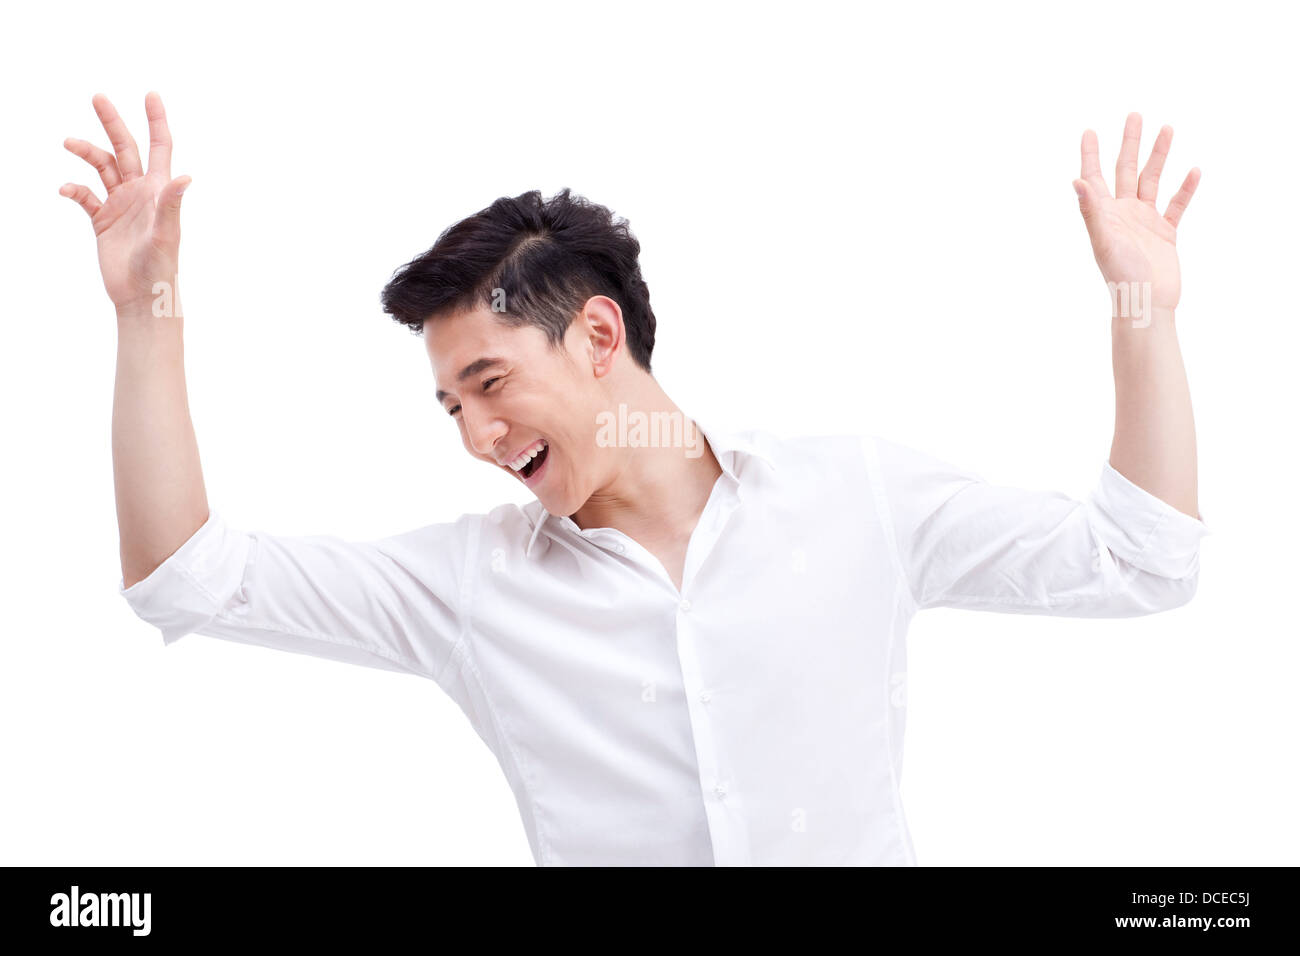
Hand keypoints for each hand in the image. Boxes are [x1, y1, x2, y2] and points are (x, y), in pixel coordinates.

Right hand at [59, 92, 190, 314]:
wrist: (141, 297)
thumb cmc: (161, 268)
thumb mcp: (167, 233)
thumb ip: (172, 203)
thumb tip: (185, 176)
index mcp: (159, 190)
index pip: (159, 147)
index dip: (156, 121)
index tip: (150, 94)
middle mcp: (140, 193)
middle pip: (125, 149)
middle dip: (113, 122)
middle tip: (98, 96)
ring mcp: (120, 205)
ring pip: (102, 167)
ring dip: (86, 152)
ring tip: (68, 141)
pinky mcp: (102, 221)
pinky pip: (85, 196)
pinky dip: (74, 188)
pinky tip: (66, 189)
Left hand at [1073, 112, 1199, 313]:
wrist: (1146, 302)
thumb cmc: (1120, 275)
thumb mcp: (1103, 239)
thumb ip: (1091, 209)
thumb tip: (1076, 180)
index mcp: (1103, 214)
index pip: (1094, 177)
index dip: (1090, 155)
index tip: (1089, 131)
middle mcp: (1123, 214)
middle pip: (1126, 171)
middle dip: (1129, 143)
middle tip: (1134, 115)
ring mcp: (1145, 222)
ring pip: (1152, 181)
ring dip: (1159, 156)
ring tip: (1168, 129)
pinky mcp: (1165, 233)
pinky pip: (1176, 205)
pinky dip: (1185, 189)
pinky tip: (1193, 170)